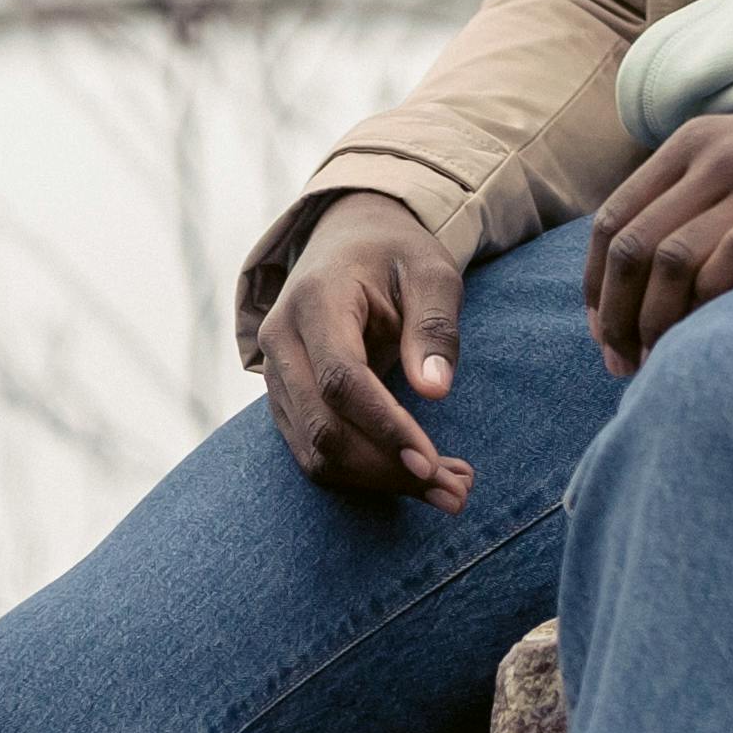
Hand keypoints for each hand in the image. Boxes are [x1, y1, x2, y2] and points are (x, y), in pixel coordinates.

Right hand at [259, 191, 472, 507]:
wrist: (348, 242)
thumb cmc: (396, 256)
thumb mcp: (431, 271)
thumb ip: (434, 325)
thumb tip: (436, 391)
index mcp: (315, 300)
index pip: (341, 379)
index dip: (384, 426)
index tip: (430, 462)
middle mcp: (281, 341)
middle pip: (324, 428)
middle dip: (389, 469)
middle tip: (457, 491)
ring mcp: (275, 375)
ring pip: (315, 452)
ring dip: (380, 483)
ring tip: (449, 491)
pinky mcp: (285, 401)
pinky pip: (315, 453)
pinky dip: (364, 476)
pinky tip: (415, 479)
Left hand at [585, 81, 732, 373]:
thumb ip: (696, 196)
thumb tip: (639, 274)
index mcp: (694, 142)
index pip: (611, 220)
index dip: (595, 288)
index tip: (603, 334)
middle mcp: (718, 157)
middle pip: (630, 247)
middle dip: (614, 317)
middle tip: (622, 363)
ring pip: (670, 260)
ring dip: (653, 323)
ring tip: (658, 362)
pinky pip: (731, 264)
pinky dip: (707, 309)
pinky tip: (708, 340)